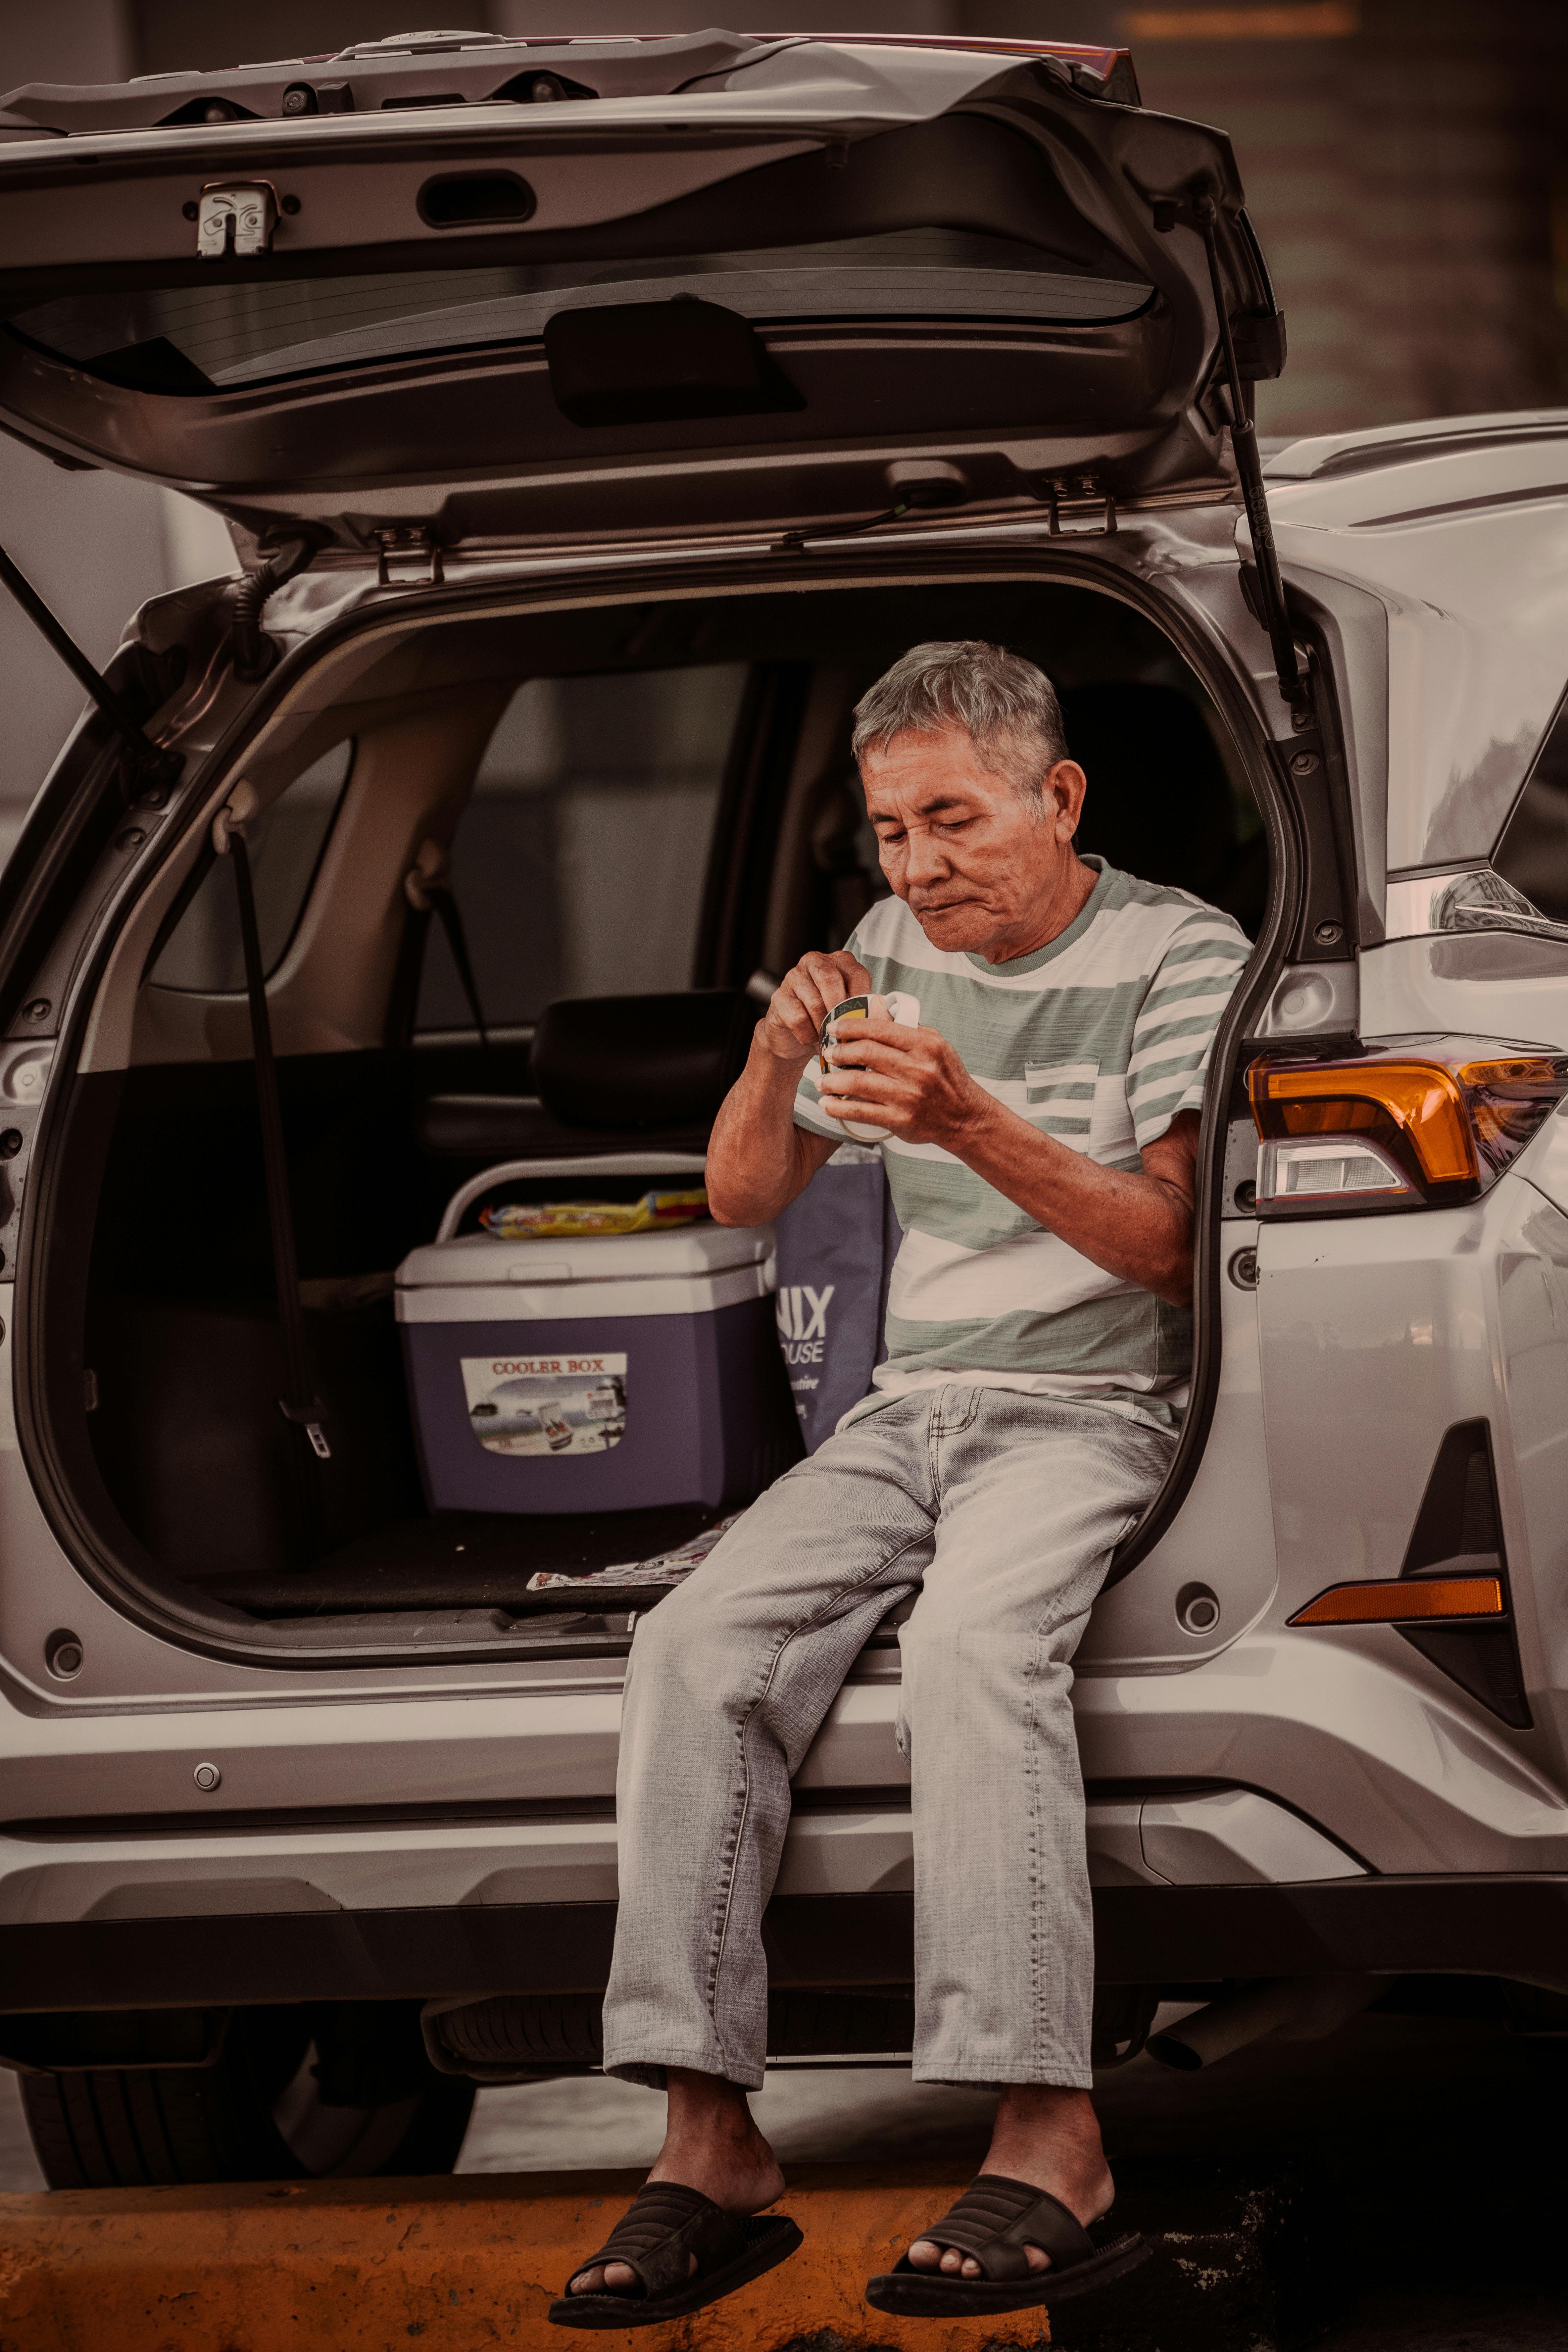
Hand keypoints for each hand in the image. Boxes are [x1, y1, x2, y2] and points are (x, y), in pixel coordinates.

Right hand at [760, 949, 872, 1064]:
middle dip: (840, 1009)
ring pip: (815, 1002)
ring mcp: (794, 977)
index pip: (856, 974)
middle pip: (831, 980)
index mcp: (838, 962)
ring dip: (824, 1026)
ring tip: (828, 1036)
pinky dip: (808, 1035)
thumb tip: (880, 1013)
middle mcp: (814, 962)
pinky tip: (810, 1038)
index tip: (865, 1018)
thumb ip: (864, 1007)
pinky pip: (798, 1018)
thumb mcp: (849, 1011)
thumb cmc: (826, 1020)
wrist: (792, 1037)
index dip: (862, 998)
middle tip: (844, 1028)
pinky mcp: (779, 997)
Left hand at [818, 1012, 988, 1150]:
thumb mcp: (932, 1044)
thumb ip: (902, 1025)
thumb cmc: (945, 1077)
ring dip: (832, 1081)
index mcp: (925, 1045)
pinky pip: (861, 1112)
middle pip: (865, 1053)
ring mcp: (908, 1096)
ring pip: (858, 1083)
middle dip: (839, 1052)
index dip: (851, 1027)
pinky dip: (838, 1108)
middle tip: (827, 1053)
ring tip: (821, 1081)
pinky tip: (827, 1104)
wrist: (965, 1117)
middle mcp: (918, 1069)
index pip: (879, 1029)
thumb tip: (875, 1002)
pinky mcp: (900, 1120)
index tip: (833, 1028)